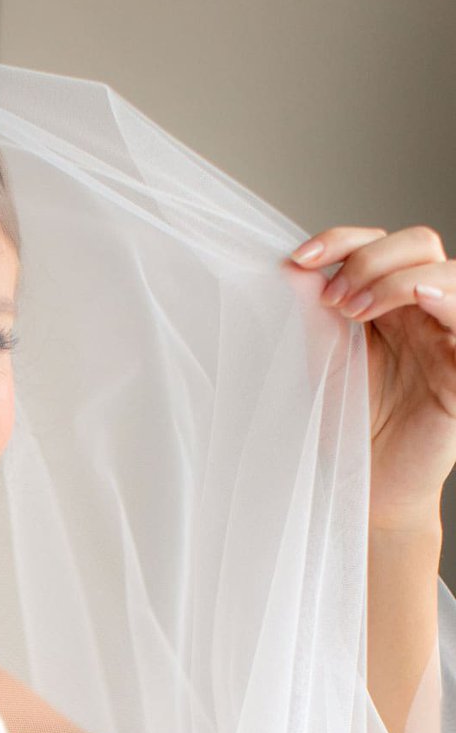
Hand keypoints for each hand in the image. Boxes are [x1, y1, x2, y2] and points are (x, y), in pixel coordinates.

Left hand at [287, 225, 455, 528]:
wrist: (363, 493)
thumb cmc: (346, 433)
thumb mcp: (321, 366)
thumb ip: (312, 317)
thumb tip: (292, 269)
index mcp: (387, 305)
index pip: (377, 244)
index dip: (342, 239)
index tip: (300, 259)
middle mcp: (421, 313)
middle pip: (417, 243)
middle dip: (368, 260)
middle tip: (333, 300)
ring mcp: (446, 337)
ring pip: (445, 271)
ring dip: (395, 277)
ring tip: (356, 310)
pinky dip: (445, 296)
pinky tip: (417, 296)